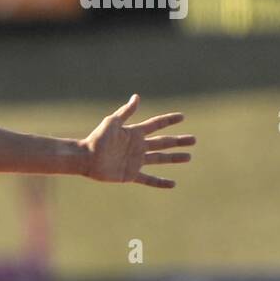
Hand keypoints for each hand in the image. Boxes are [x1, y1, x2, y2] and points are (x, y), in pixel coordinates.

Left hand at [79, 94, 194, 188]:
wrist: (86, 158)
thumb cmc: (97, 139)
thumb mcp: (112, 122)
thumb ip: (126, 112)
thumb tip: (137, 96)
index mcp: (134, 133)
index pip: (156, 125)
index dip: (168, 120)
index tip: (182, 116)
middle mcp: (137, 146)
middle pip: (163, 142)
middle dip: (178, 141)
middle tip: (194, 139)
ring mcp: (135, 161)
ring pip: (160, 159)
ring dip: (174, 158)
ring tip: (188, 157)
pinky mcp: (131, 174)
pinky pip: (149, 179)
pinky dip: (160, 182)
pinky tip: (173, 184)